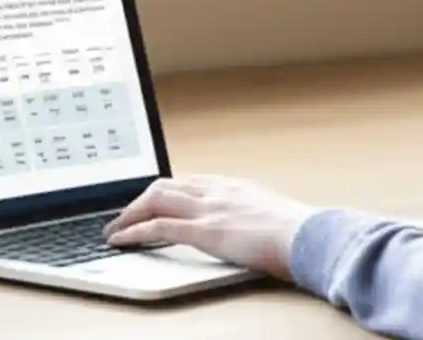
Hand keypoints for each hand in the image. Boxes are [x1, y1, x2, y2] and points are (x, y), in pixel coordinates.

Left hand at [102, 175, 317, 280]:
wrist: (309, 236)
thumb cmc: (298, 233)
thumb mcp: (270, 215)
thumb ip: (253, 215)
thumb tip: (251, 228)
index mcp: (232, 185)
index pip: (186, 181)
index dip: (163, 192)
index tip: (149, 202)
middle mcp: (216, 190)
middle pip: (164, 185)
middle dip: (139, 200)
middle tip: (124, 217)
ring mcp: (209, 208)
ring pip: (154, 199)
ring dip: (128, 214)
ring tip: (114, 229)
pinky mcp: (204, 229)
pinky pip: (158, 226)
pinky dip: (133, 231)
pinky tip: (119, 240)